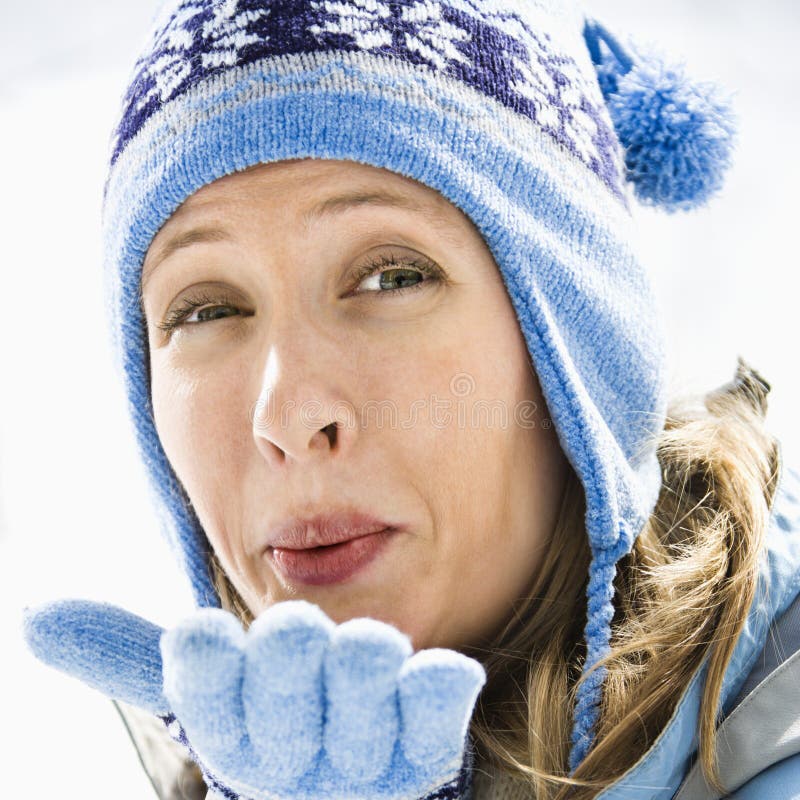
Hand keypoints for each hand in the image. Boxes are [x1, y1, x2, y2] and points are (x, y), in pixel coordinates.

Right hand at [23, 598, 485, 799]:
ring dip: (363, 680)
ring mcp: (361, 751)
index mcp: (234, 725)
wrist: (342, 777)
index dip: (205, 672)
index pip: (210, 700)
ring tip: (371, 647)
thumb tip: (36, 616)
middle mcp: (294, 746)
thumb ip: (129, 653)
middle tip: (294, 629)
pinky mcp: (419, 746)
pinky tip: (451, 673)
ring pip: (359, 716)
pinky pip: (430, 727)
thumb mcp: (200, 683)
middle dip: (288, 668)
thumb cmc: (266, 714)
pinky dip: (437, 700)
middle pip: (285, 708)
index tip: (199, 634)